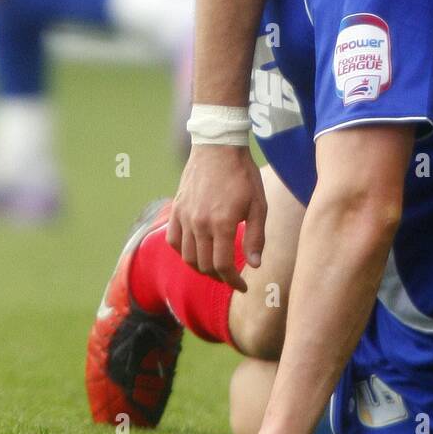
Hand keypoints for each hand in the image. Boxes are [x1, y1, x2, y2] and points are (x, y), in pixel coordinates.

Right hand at [167, 144, 266, 292]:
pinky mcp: (176, 210)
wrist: (218, 147)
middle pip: (204, 265)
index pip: (222, 266)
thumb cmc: (243, 174)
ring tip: (216, 267)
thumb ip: (256, 236)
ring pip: (188, 257)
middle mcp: (200, 223)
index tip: (243, 287)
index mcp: (222, 223)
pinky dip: (184, 252)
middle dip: (220, 277)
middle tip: (232, 277)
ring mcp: (185, 217)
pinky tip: (196, 251)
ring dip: (202, 268)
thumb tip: (255, 265)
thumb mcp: (258, 204)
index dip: (233, 282)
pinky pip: (174, 241)